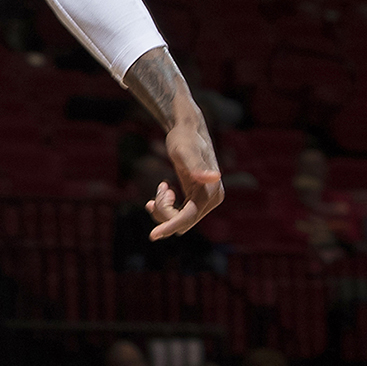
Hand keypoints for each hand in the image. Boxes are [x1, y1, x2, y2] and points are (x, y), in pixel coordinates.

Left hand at [147, 118, 223, 239]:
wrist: (187, 130)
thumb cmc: (184, 138)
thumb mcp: (185, 151)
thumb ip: (196, 165)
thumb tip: (215, 177)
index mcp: (211, 193)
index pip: (188, 218)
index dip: (170, 226)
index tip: (152, 235)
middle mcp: (212, 200)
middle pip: (182, 221)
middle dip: (165, 209)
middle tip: (162, 185)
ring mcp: (206, 201)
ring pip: (179, 219)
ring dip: (165, 207)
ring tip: (163, 185)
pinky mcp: (198, 198)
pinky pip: (180, 213)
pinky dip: (167, 207)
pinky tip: (164, 189)